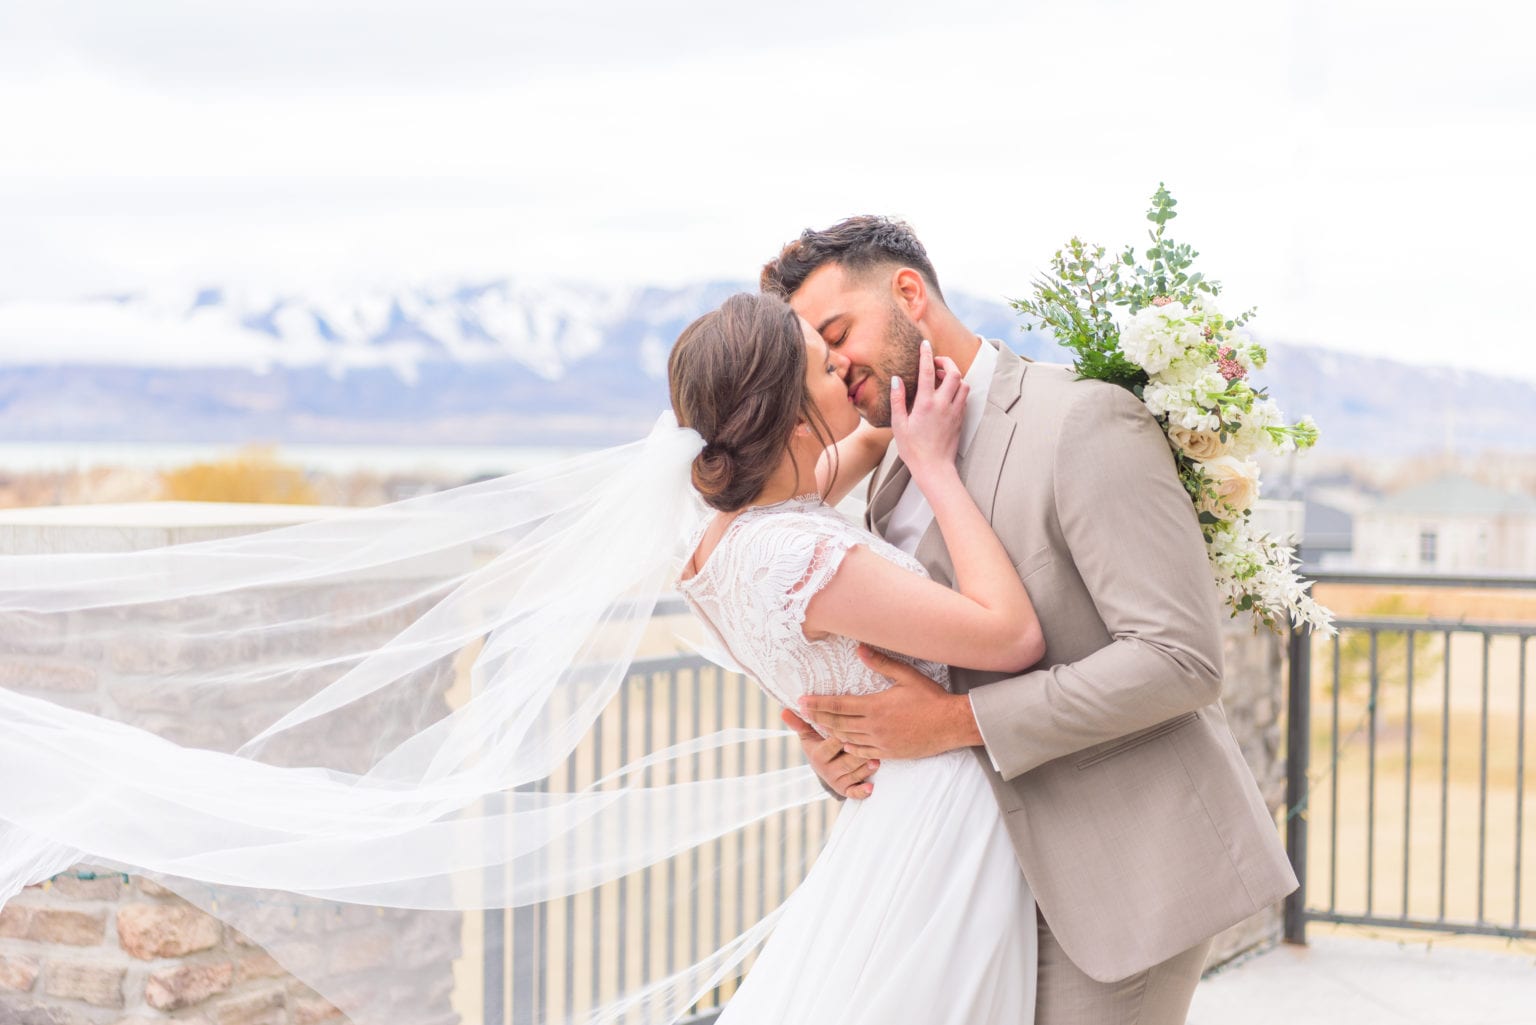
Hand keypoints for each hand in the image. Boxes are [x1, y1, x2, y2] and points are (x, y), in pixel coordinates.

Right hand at [781, 708, 878, 798]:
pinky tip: (870, 788)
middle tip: (872, 744)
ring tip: (876, 760)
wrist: (822, 768)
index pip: (832, 744)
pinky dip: (862, 792)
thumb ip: (800, 723)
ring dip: (865, 769)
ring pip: (854, 774)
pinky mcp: (845, 790)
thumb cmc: (819, 744)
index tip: (855, 726)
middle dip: (859, 753)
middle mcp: (826, 769)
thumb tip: (783, 710)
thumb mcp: (809, 735)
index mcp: (818, 754)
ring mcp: (836, 780)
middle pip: (846, 760)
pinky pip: (854, 793)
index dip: (844, 736)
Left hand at [798, 646, 983, 759]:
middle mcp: (874, 727)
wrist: (951, 725)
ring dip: (831, 732)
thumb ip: (882, 664)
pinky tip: (844, 743)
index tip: (802, 701)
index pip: (839, 706)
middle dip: (818, 717)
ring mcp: (881, 743)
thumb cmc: (931, 698)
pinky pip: (863, 752)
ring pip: (848, 739)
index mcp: (875, 707)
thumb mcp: (907, 676)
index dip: (818, 703)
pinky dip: (850, 747)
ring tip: (818, 726)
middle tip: (802, 713)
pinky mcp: (890, 753)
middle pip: (838, 724)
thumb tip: (860, 649)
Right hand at [891, 340, 966, 485]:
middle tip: (936, 362)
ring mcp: (955, 412)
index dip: (927, 355)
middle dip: (947, 362)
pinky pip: (964, 397)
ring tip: (941, 378)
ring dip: (955, 376)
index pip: (928, 372)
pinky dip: (958, 389)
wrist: (934, 468)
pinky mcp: (960, 419)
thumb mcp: (899, 425)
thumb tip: (896, 380)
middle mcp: (944, 405)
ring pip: (964, 384)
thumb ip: (898, 400)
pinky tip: (947, 393)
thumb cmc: (913, 449)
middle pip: (954, 373)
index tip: (925, 345)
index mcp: (926, 404)